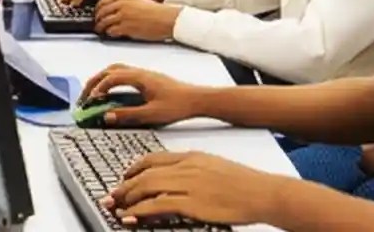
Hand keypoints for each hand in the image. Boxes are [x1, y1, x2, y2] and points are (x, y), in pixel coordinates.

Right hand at [79, 63, 201, 126]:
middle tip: (83, 98)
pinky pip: (123, 74)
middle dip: (93, 83)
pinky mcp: (147, 79)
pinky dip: (111, 80)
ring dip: (102, 80)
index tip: (90, 102)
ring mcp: (143, 74)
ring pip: (116, 70)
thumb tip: (107, 116)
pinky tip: (111, 92)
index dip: (98, 89)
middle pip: (110, 70)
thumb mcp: (151, 114)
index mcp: (140, 78)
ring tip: (92, 94)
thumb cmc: (179, 105)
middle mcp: (140, 73)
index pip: (112, 78)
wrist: (197, 99)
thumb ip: (128, 115)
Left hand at [94, 0, 180, 40]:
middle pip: (100, 12)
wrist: (167, 19)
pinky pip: (110, 31)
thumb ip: (123, 3)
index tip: (98, 15)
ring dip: (101, 28)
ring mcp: (123, 15)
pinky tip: (113, 34)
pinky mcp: (126, 27)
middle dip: (97, 20)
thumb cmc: (156, 12)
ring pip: (103, 22)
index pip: (102, 2)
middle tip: (98, 25)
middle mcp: (121, 3)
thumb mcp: (137, 0)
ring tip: (103, 32)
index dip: (98, 10)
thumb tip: (111, 11)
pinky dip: (109, 33)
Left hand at [104, 152, 280, 225]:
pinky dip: (140, 212)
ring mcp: (188, 184)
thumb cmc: (244, 183)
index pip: (154, 158)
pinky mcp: (192, 203)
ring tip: (116, 207)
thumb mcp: (215, 168)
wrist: (261, 192)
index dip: (134, 168)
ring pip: (147, 188)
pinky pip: (158, 206)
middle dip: (124, 186)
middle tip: (113, 195)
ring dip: (128, 199)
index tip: (124, 177)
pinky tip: (131, 217)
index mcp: (192, 157)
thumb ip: (194, 170)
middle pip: (145, 173)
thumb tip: (178, 180)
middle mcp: (187, 167)